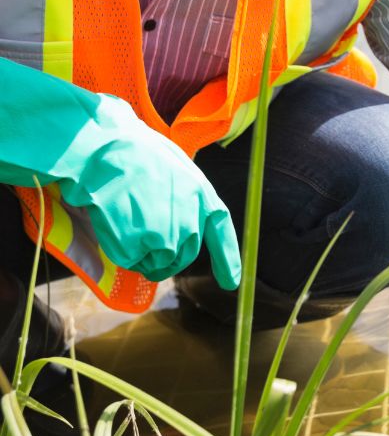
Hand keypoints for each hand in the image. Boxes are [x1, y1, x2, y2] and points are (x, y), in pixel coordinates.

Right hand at [55, 94, 240, 285]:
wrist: (110, 153)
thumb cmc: (139, 155)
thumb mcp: (178, 170)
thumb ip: (186, 199)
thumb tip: (182, 226)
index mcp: (204, 198)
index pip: (221, 236)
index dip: (228, 261)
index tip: (231, 282)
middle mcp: (191, 223)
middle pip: (183, 256)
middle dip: (166, 255)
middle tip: (142, 233)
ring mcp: (166, 238)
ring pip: (158, 263)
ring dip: (143, 254)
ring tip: (127, 223)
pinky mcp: (140, 247)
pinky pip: (133, 262)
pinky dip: (123, 252)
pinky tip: (116, 226)